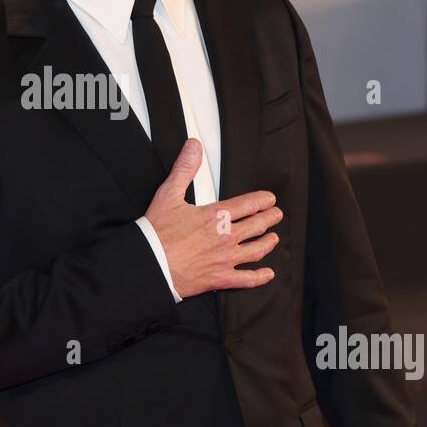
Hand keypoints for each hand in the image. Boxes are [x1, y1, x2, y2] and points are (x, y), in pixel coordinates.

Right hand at [144, 139, 281, 298]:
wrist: (149, 263)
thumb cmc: (156, 233)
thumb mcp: (168, 194)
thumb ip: (184, 169)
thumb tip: (193, 148)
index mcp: (216, 216)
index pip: (248, 205)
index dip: (262, 201)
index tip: (269, 199)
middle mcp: (226, 237)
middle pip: (257, 225)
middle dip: (270, 218)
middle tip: (276, 215)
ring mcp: (225, 259)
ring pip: (256, 250)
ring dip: (268, 242)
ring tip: (273, 238)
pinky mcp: (220, 278)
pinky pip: (247, 279)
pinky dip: (260, 277)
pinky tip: (267, 273)